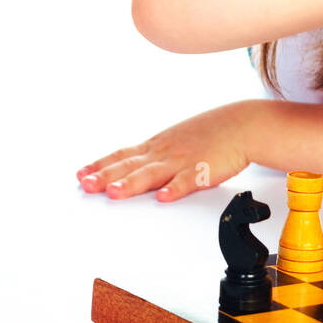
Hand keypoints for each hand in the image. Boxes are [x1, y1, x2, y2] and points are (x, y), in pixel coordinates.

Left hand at [77, 101, 255, 201]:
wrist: (242, 125)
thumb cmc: (211, 133)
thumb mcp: (177, 140)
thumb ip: (156, 155)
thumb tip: (135, 166)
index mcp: (157, 146)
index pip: (122, 156)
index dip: (100, 165)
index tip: (81, 175)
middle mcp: (164, 153)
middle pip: (131, 166)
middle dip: (106, 176)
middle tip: (87, 186)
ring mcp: (183, 161)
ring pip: (153, 174)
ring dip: (132, 183)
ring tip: (114, 193)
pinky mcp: (203, 170)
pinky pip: (188, 181)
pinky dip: (175, 189)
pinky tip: (164, 197)